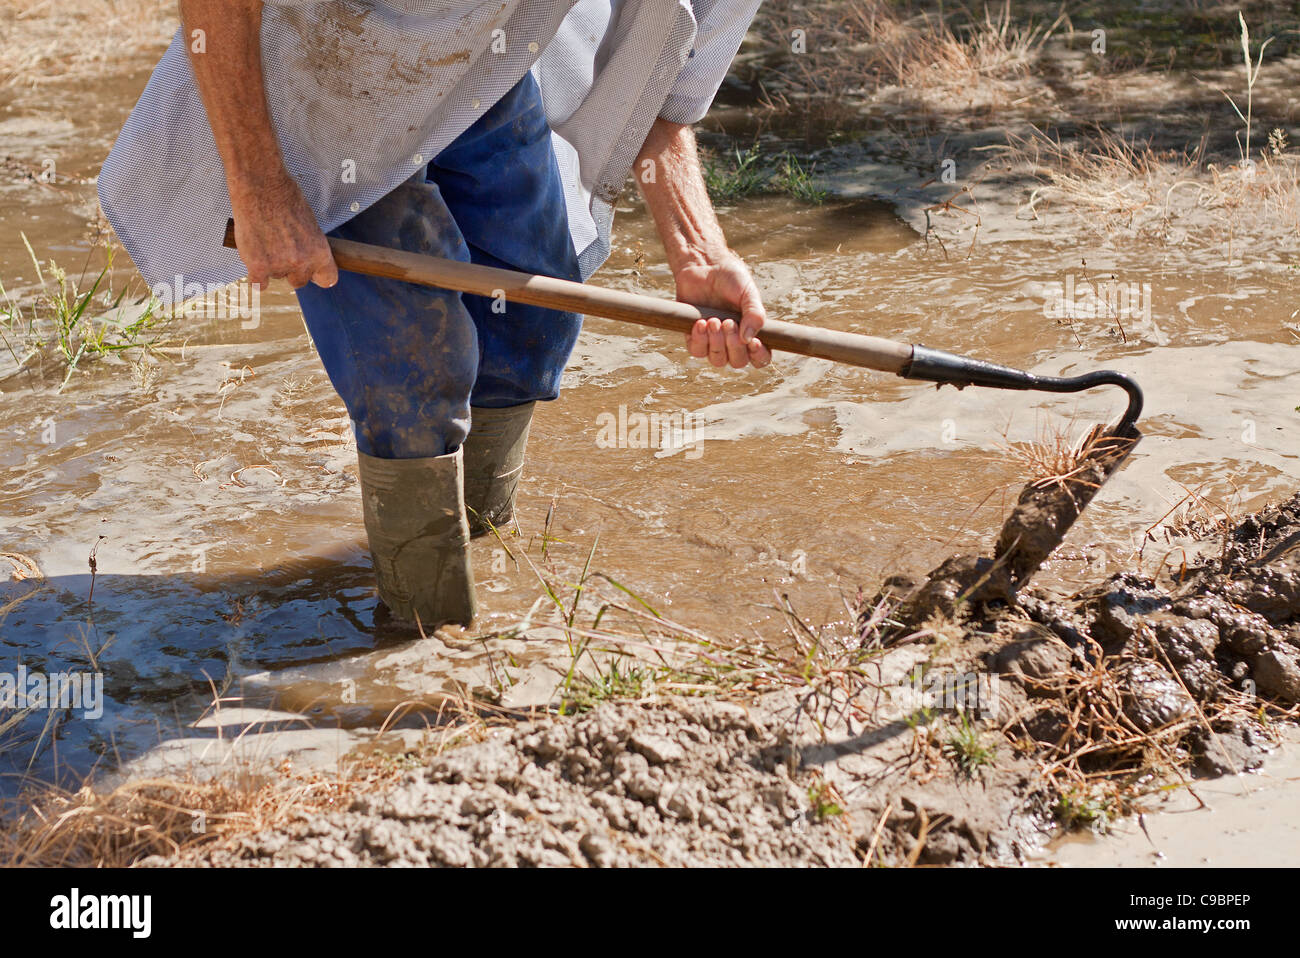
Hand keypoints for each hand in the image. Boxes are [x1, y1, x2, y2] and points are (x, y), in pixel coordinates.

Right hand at [229, 172, 337, 289]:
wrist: (260, 187)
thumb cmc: (285, 198)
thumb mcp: (310, 224)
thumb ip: (309, 246)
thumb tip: (308, 259)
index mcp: (320, 253)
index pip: (328, 280)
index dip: (318, 276)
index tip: (313, 273)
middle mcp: (302, 263)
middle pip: (299, 281)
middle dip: (291, 270)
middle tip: (281, 250)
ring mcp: (279, 266)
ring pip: (276, 277)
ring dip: (271, 266)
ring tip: (265, 241)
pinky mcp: (257, 266)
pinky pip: (258, 284)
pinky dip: (255, 276)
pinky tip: (254, 261)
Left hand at [675, 254, 770, 368]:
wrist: (704, 265)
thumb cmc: (730, 278)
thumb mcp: (748, 293)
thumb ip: (755, 314)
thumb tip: (749, 339)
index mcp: (752, 333)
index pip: (761, 357)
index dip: (759, 356)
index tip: (753, 342)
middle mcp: (734, 341)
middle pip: (738, 361)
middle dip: (734, 345)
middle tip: (728, 323)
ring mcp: (714, 341)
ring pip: (717, 360)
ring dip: (716, 344)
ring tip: (714, 321)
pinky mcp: (694, 337)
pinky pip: (697, 351)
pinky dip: (699, 339)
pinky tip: (700, 323)